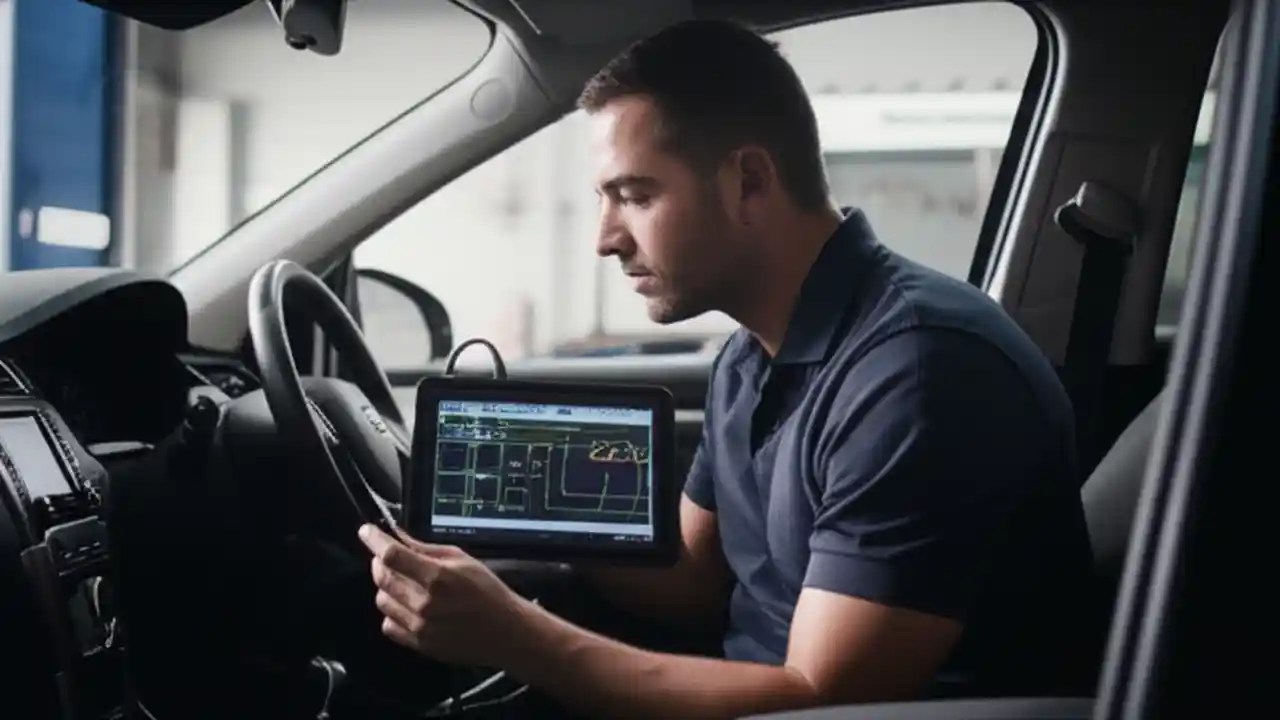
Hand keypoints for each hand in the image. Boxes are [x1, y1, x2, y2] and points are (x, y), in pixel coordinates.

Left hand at [358, 524, 530, 666]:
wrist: (505, 631)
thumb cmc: (488, 591)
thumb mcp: (463, 559)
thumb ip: (426, 549)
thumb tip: (398, 536)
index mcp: (438, 577)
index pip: (392, 555)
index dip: (374, 540)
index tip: (366, 531)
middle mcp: (424, 603)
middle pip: (382, 577)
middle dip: (379, 562)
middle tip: (388, 557)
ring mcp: (419, 626)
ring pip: (382, 600)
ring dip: (386, 587)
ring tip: (403, 582)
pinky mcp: (419, 644)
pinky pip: (388, 625)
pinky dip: (392, 612)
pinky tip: (406, 605)